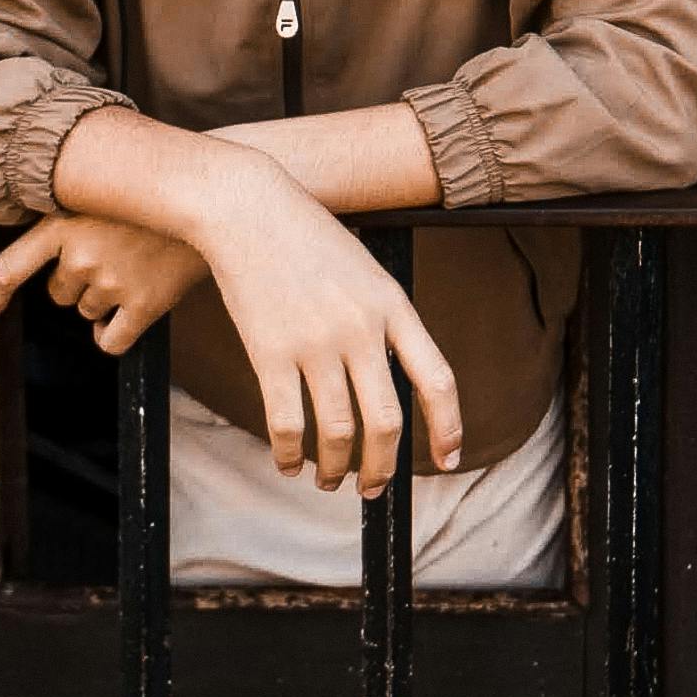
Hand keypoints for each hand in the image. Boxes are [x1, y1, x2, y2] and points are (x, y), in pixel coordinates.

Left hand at [0, 210, 206, 354]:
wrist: (211, 196)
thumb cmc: (152, 192)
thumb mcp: (101, 190)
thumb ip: (71, 216)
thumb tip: (49, 246)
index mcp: (62, 222)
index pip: (11, 266)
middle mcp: (81, 256)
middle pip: (59, 293)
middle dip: (77, 280)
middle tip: (112, 252)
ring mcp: (112, 282)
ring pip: (87, 313)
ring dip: (103, 299)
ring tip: (133, 266)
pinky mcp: (143, 305)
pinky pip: (111, 340)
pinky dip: (110, 336)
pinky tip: (121, 321)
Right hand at [200, 157, 464, 493]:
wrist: (247, 208)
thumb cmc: (307, 238)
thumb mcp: (366, 270)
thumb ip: (385, 320)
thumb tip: (393, 379)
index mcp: (393, 307)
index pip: (437, 379)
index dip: (448, 427)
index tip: (448, 461)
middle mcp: (361, 329)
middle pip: (386, 420)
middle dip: (383, 467)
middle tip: (374, 488)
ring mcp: (315, 342)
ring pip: (337, 431)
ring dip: (335, 469)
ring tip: (329, 481)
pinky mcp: (270, 352)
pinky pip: (287, 423)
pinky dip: (290, 455)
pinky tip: (289, 464)